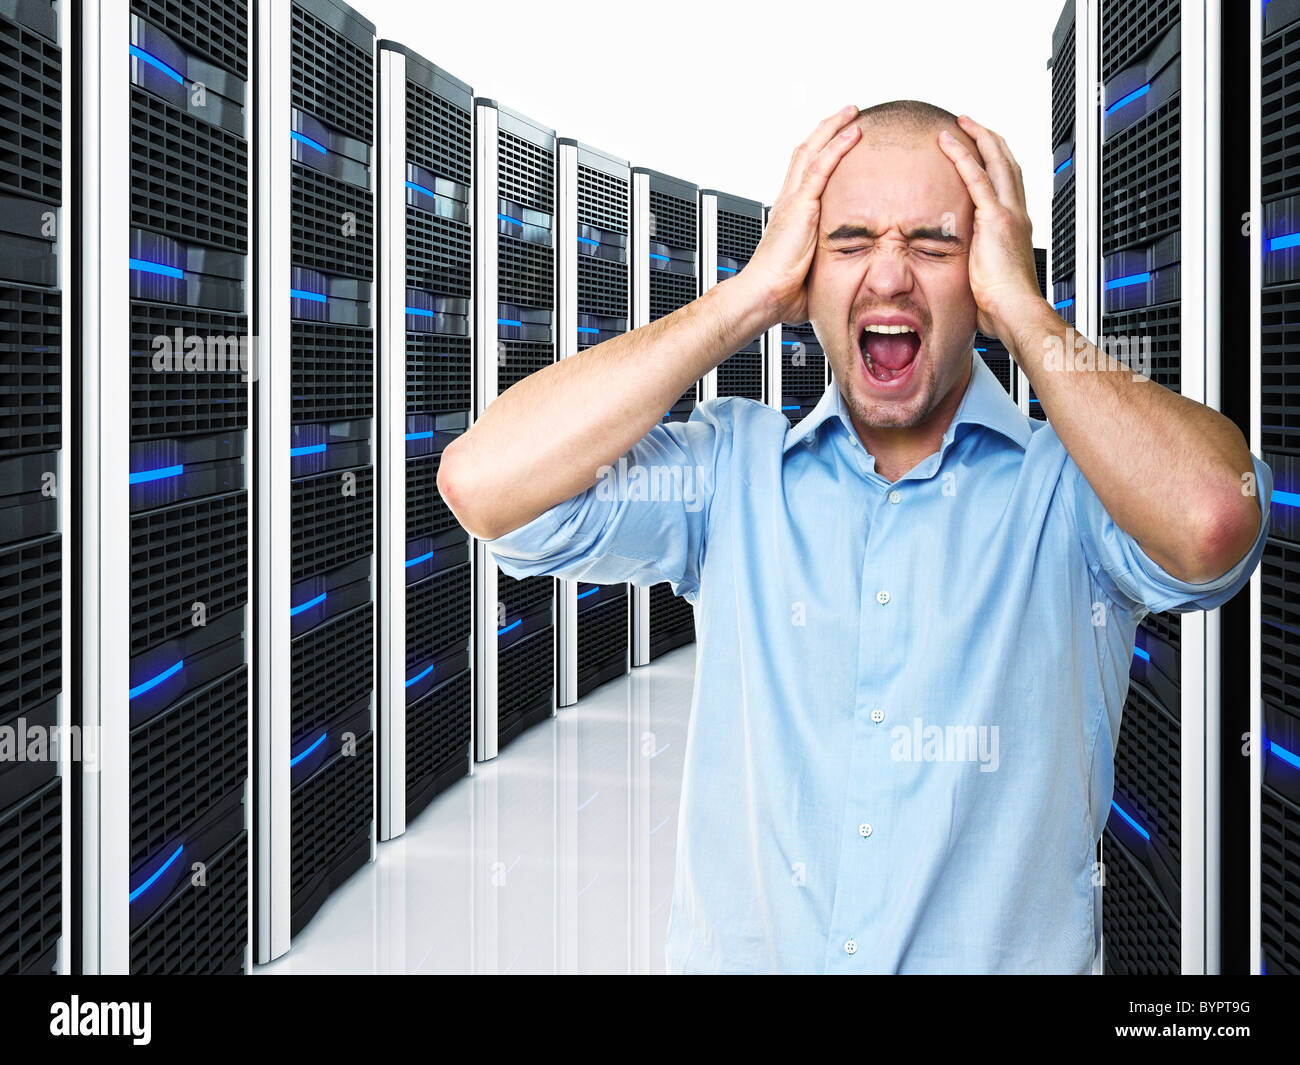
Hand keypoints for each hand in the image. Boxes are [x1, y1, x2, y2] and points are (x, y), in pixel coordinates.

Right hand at [738, 104, 861, 325]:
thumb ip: (825, 264)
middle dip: (827, 130)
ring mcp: (793, 200)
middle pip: (806, 151)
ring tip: (853, 112)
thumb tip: (847, 276)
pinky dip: (838, 146)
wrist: (763, 295)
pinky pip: (821, 166)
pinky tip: (854, 132)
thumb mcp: (811, 271)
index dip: (821, 151)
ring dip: (834, 128)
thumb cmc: (782, 292)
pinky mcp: (800, 206)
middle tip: (848, 114)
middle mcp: (788, 200)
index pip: (804, 171)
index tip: (839, 140)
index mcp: (790, 214)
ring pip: (812, 150)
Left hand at [937, 115, 1044, 341]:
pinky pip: (975, 177)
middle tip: (970, 124)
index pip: (1007, 184)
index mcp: (1015, 226)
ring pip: (995, 161)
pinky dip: (962, 155)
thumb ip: (977, 266)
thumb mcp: (988, 278)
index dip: (995, 162)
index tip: (981, 150)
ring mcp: (1008, 213)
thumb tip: (964, 275)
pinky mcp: (995, 218)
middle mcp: (1016, 214)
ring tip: (960, 122)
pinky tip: (948, 142)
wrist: (1015, 311)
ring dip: (977, 137)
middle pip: (1006, 163)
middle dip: (989, 139)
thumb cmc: (1003, 305)